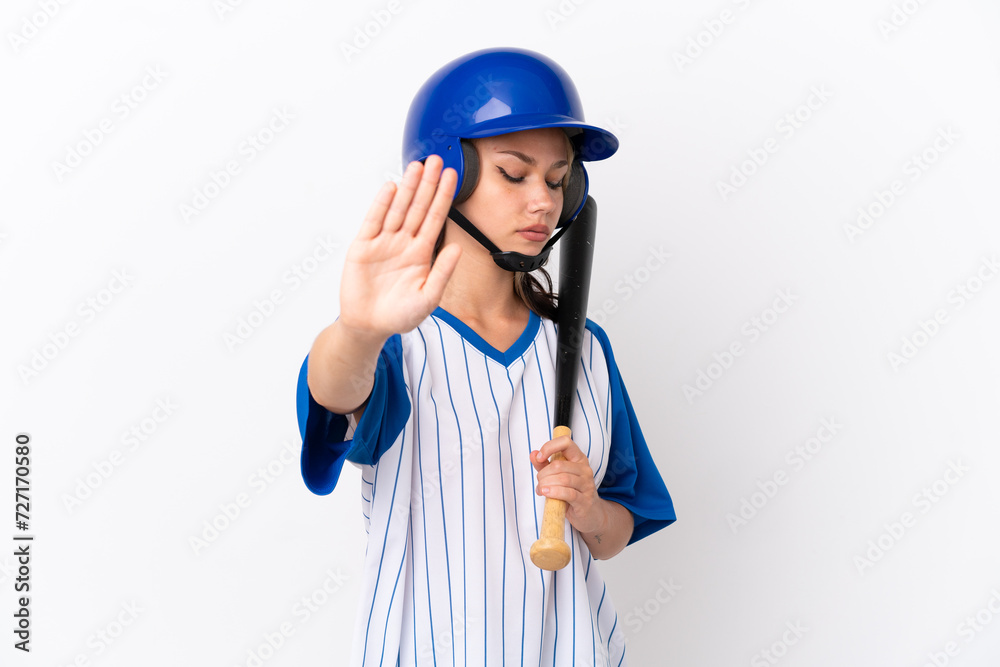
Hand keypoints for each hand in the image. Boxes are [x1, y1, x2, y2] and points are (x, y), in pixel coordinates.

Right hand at [338, 156, 460, 338]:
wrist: (369, 326)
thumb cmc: (400, 315)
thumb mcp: (427, 297)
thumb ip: (442, 273)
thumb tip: (457, 249)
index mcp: (421, 253)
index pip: (435, 218)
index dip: (443, 197)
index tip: (452, 176)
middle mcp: (404, 243)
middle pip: (418, 207)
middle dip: (427, 183)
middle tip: (436, 159)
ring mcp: (383, 242)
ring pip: (398, 209)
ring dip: (407, 188)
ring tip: (416, 166)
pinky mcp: (363, 246)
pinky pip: (374, 221)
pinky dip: (382, 204)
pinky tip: (391, 188)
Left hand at [530, 435, 603, 534]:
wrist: (589, 514)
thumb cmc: (571, 492)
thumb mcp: (556, 476)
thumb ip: (544, 465)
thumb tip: (533, 454)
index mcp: (578, 458)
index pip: (566, 443)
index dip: (549, 447)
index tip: (539, 457)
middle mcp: (585, 469)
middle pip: (559, 465)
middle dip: (543, 474)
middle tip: (539, 482)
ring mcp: (587, 484)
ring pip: (563, 479)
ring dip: (546, 484)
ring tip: (541, 489)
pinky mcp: (585, 500)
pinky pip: (568, 493)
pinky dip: (554, 492)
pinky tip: (546, 493)